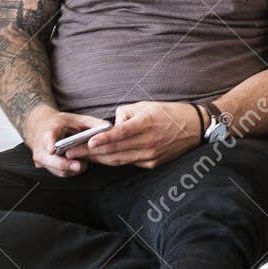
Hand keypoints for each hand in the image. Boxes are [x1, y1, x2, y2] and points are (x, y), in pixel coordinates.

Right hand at [22, 105, 105, 177]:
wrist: (41, 128)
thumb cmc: (61, 123)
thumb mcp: (76, 118)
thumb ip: (92, 122)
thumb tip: (109, 127)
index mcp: (48, 131)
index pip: (47, 138)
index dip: (49, 143)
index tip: (52, 149)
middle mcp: (42, 147)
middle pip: (50, 159)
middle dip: (64, 164)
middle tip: (80, 166)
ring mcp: (42, 159)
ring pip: (56, 169)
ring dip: (71, 169)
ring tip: (84, 164)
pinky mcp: (46, 167)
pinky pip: (59, 172)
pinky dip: (70, 170)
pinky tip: (79, 165)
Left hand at [76, 101, 201, 167]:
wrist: (196, 126)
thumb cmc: (169, 112)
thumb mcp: (146, 105)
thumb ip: (125, 114)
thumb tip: (111, 126)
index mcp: (146, 124)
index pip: (120, 134)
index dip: (102, 139)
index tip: (87, 142)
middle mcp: (148, 142)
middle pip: (114, 150)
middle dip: (91, 152)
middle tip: (71, 152)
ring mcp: (151, 154)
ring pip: (119, 159)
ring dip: (99, 159)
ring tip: (81, 157)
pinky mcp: (154, 163)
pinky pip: (130, 162)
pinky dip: (114, 160)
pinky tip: (101, 159)